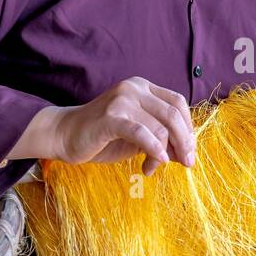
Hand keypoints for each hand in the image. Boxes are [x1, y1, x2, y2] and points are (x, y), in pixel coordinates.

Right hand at [53, 77, 195, 175]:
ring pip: (160, 127)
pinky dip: (154, 149)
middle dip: (185, 142)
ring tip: (153, 167)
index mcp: (143, 88)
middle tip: (187, 163)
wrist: (66, 135)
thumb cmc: (103, 137)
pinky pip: (141, 133)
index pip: (177, 103)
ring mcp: (121, 100)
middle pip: (173, 115)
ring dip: (164, 153)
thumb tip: (187, 154)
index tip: (189, 150)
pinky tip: (155, 163)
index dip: (189, 128)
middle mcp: (134, 89)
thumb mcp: (138, 136)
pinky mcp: (110, 118)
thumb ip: (161, 138)